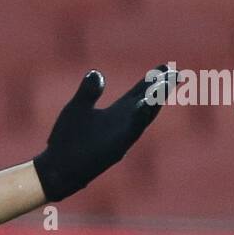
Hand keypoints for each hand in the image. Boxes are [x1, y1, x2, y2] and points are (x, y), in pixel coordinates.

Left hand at [32, 64, 176, 200]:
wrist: (57, 168)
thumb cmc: (68, 139)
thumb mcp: (78, 108)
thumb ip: (89, 91)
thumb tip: (96, 72)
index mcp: (117, 113)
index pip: (140, 93)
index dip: (153, 81)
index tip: (166, 66)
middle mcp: (124, 124)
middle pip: (148, 103)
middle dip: (162, 88)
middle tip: (175, 71)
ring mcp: (122, 137)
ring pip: (144, 117)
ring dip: (155, 100)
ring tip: (165, 82)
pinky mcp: (115, 149)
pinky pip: (130, 131)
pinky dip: (138, 117)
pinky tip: (143, 103)